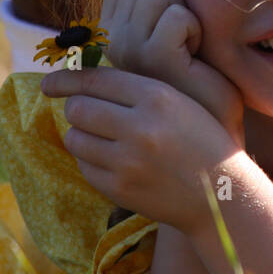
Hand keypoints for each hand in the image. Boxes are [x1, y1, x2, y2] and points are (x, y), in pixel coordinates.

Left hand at [39, 66, 242, 235]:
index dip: (67, 79)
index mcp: (157, 97)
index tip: (49, 83)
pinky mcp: (120, 189)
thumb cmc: (200, 140)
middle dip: (76, 109)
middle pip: (78, 108)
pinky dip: (90, 161)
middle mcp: (141, 127)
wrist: (223, 194)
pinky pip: (85, 166)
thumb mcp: (179, 102)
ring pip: (75, 138)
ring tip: (102, 138)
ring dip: (81, 135)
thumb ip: (136, 89)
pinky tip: (112, 160)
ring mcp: (129, 161)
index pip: (97, 80)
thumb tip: (81, 80)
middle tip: (87, 113)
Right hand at [100, 0, 243, 146]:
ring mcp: (127, 50)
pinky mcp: (153, 58)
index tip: (168, 27)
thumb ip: (142, 2)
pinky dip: (195, 29)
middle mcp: (111, 40)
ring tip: (184, 49)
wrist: (213, 117)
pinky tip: (192, 57)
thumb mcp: (162, 29)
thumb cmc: (194, 72)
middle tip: (179, 40)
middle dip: (173, 0)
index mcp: (108, 30)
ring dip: (184, 15)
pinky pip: (177, 15)